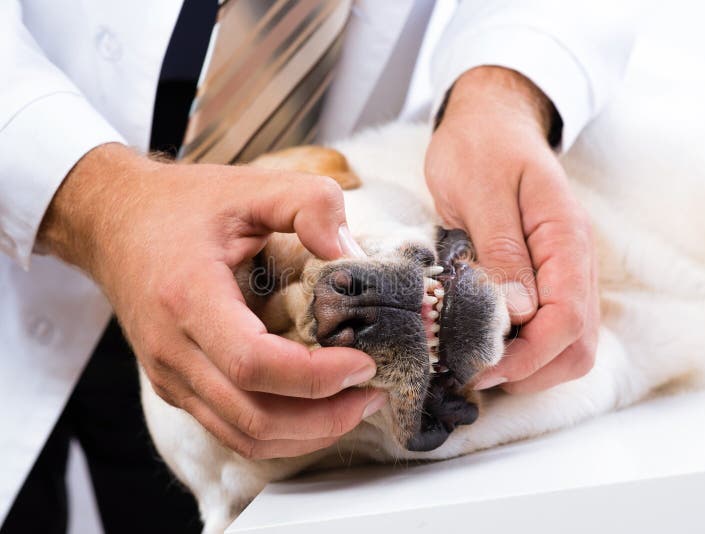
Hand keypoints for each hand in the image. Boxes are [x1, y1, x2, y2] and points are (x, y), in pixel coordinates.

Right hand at [39, 143, 386, 458]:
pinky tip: (317, 407)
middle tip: (373, 393)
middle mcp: (173, 349)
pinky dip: (281, 431)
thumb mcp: (250, 187)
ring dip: (307, 433)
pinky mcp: (176, 386)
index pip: (253, 363)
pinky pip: (231, 429)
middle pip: (253, 417)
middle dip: (325, 418)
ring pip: (243, 436)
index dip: (315, 376)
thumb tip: (348, 251)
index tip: (364, 363)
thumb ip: (308, 203)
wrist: (113, 223)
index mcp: (188, 297)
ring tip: (355, 406)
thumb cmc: (183, 206)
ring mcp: (170, 375)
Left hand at [425, 66, 598, 393]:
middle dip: (531, 371)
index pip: (567, 319)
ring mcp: (562, 273)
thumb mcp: (481, 190)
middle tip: (476, 373)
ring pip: (568, 346)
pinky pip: (548, 330)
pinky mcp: (544, 279)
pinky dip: (522, 352)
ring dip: (528, 368)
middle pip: (577, 346)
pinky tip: (485, 347)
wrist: (490, 121)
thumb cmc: (481, 147)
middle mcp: (574, 263)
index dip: (527, 355)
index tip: (480, 366)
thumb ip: (501, 249)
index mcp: (565, 239)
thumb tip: (517, 313)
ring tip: (477, 365)